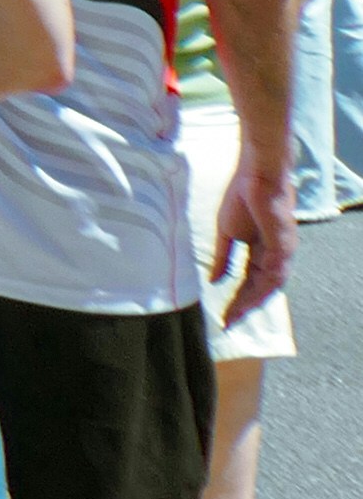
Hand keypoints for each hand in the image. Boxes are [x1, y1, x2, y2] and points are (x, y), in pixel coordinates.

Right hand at [212, 138, 297, 325]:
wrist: (257, 176)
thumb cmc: (242, 197)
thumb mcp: (226, 232)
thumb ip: (223, 258)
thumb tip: (214, 280)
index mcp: (261, 251)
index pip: (250, 281)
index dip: (237, 298)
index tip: (224, 314)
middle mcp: (275, 256)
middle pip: (260, 289)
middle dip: (244, 306)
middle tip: (228, 322)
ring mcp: (281, 253)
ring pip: (268, 288)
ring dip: (250, 303)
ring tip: (234, 316)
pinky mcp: (283, 248)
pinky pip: (273, 277)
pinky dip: (259, 291)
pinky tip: (245, 300)